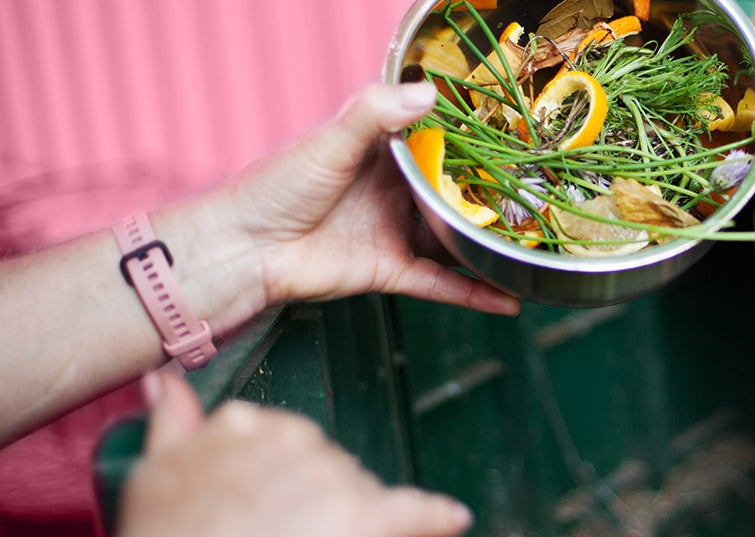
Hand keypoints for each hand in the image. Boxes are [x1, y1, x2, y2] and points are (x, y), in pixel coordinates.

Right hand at [119, 368, 473, 536]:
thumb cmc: (172, 534)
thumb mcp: (153, 477)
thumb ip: (171, 425)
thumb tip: (162, 383)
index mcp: (245, 423)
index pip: (281, 442)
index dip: (277, 483)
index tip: (263, 507)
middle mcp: (296, 439)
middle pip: (325, 468)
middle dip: (312, 503)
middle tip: (281, 532)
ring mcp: (334, 476)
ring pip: (359, 492)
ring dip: (347, 520)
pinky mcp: (368, 516)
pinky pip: (414, 511)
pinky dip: (433, 517)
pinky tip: (450, 518)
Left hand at [168, 81, 518, 331]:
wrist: (242, 250)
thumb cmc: (277, 185)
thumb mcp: (329, 140)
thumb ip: (376, 114)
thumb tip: (428, 92)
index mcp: (384, 149)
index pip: (440, 135)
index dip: (477, 130)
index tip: (522, 124)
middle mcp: (397, 189)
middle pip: (458, 187)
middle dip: (498, 189)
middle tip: (547, 186)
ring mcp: (397, 230)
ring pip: (457, 235)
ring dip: (493, 241)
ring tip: (540, 242)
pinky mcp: (392, 270)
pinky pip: (442, 282)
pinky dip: (475, 293)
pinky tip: (511, 298)